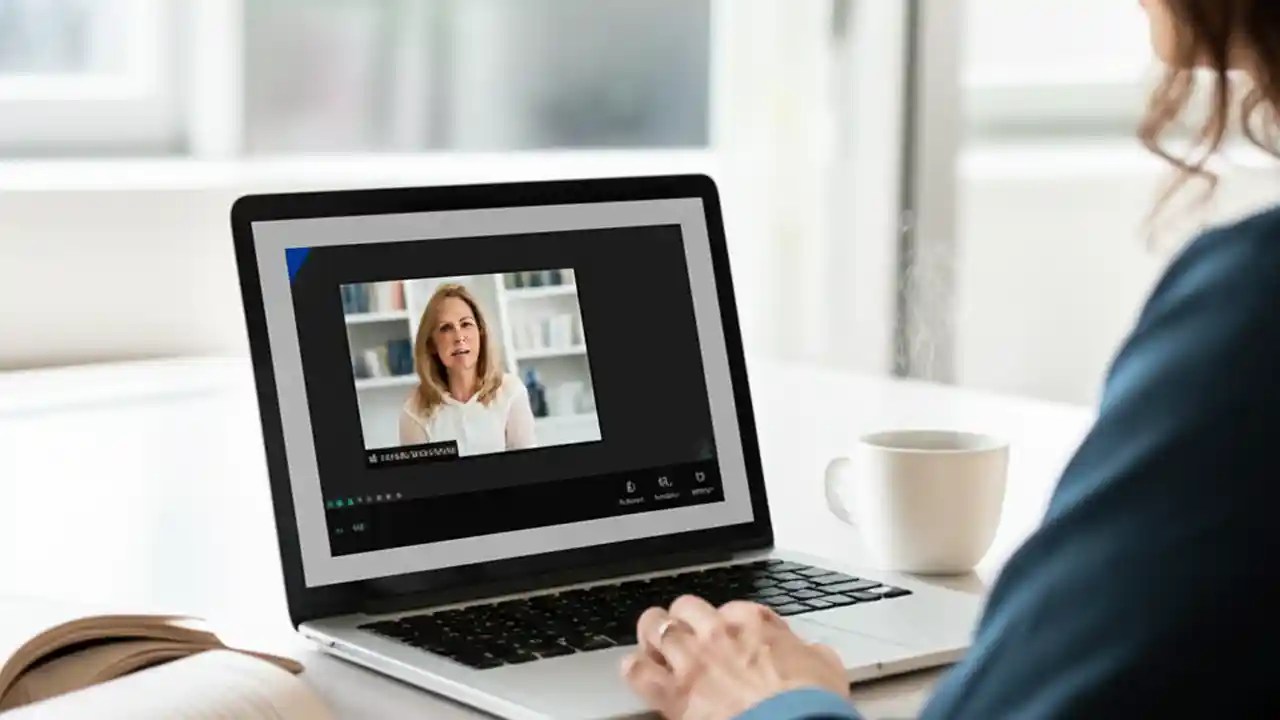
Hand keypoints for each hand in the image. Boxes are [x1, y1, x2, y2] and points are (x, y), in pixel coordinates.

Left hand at [620, 596, 848, 719]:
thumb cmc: (811, 702)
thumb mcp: (825, 665)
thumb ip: (808, 651)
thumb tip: (811, 653)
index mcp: (752, 621)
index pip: (731, 608)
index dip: (729, 621)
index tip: (731, 634)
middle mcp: (716, 633)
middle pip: (685, 608)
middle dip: (684, 618)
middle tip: (686, 631)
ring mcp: (692, 661)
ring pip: (654, 628)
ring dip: (652, 633)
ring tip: (653, 641)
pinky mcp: (674, 694)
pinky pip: (638, 671)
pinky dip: (635, 668)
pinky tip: (640, 669)